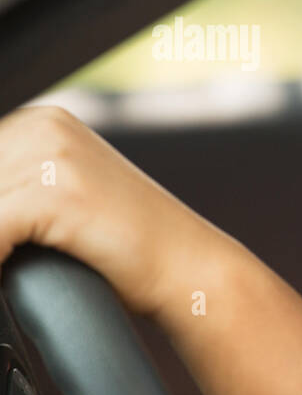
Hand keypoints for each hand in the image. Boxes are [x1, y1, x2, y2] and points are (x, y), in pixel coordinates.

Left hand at [0, 105, 229, 317]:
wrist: (189, 266)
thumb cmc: (134, 246)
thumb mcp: (70, 196)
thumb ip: (23, 187)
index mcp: (44, 121)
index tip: (9, 234)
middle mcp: (44, 127)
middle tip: (12, 250)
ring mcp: (52, 156)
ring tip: (13, 262)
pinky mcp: (57, 193)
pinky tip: (10, 272)